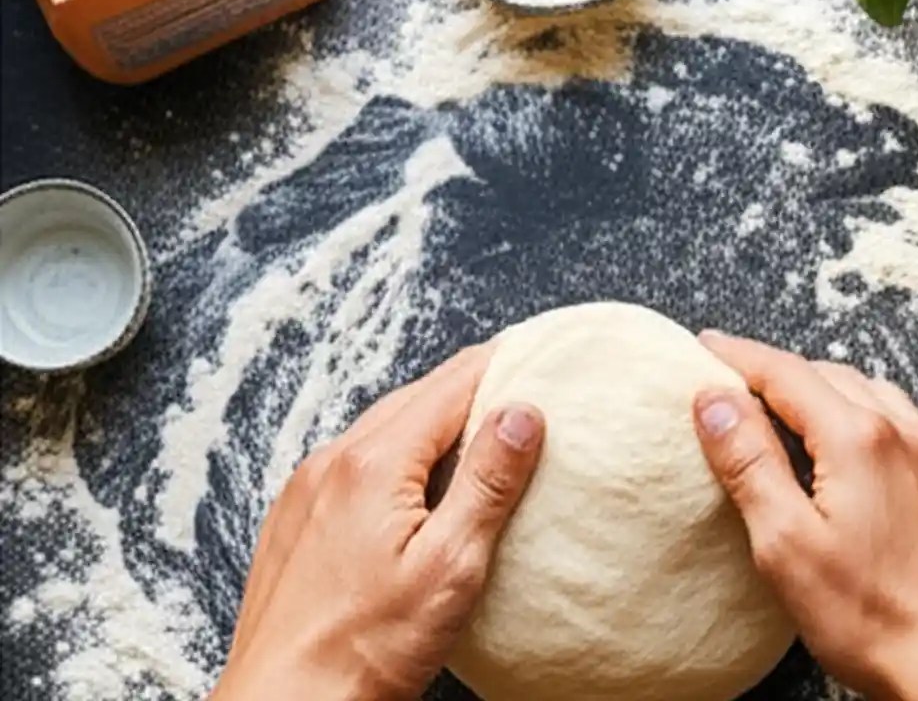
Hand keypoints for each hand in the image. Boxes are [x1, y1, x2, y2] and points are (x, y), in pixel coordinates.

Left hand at [211, 345, 545, 700]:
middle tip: (519, 387)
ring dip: (432, 425)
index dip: (498, 364)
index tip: (535, 353)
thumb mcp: (450, 566)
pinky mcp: (297, 521)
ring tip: (479, 437)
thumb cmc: (366, 649)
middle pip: (414, 401)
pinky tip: (419, 489)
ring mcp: (307, 491)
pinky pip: (355, 465)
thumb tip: (521, 414)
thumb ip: (488, 484)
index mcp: (372, 465)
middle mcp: (331, 464)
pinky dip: (397, 458)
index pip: (449, 386)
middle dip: (469, 389)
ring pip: (382, 431)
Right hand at [691, 332, 917, 700]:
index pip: (785, 373)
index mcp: (859, 439)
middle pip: (828, 375)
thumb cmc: (875, 618)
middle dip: (776, 372)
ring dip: (821, 390)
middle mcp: (904, 434)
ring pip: (869, 394)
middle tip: (733, 383)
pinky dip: (860, 416)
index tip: (704, 348)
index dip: (738, 357)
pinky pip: (900, 424)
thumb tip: (716, 402)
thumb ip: (750, 463)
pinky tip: (846, 450)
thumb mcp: (786, 544)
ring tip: (784, 410)